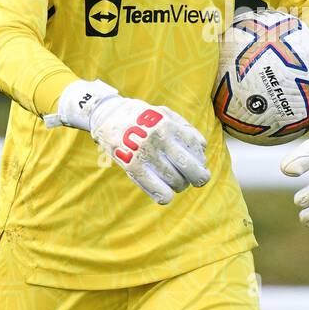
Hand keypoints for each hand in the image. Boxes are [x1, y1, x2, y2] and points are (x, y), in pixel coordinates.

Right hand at [44, 79, 210, 204]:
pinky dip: (165, 196)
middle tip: (198, 181)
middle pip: (189, 167)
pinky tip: (165, 195)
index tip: (200, 164)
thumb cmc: (141, 117)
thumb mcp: (163, 113)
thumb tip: (202, 148)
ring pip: (175, 181)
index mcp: (169, 124)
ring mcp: (145, 153)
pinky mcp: (132, 167)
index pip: (196, 147)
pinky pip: (158, 191)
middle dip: (199, 178)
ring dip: (180, 185)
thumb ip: (184, 128)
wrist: (107, 114)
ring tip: (175, 182)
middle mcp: (159, 138)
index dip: (201, 159)